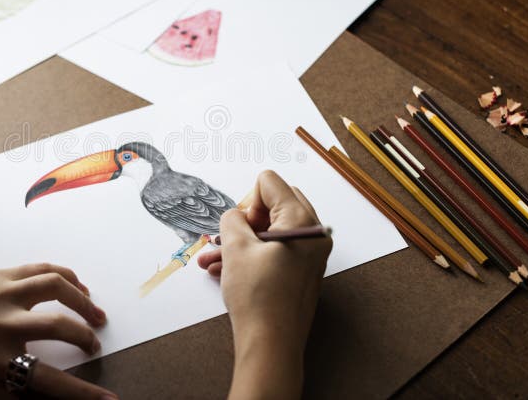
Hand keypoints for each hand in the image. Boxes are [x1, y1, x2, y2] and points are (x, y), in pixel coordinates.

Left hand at [0, 263, 116, 399]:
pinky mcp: (4, 274)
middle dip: (85, 337)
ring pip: (56, 287)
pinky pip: (44, 269)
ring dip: (83, 301)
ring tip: (96, 314)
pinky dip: (68, 277)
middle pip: (60, 327)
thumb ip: (8, 394)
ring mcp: (5, 294)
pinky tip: (78, 287)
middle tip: (94, 346)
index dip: (83, 394)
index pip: (50, 380)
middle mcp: (4, 324)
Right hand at [197, 170, 331, 398]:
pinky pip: (276, 250)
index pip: (270, 183)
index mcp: (302, 221)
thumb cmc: (258, 297)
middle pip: (276, 203)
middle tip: (232, 237)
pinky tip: (224, 270)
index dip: (247, 201)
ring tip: (214, 258)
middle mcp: (313, 234)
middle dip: (247, 218)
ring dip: (242, 240)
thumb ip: (233, 218)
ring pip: (272, 231)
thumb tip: (237, 216)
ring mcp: (311, 254)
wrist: (270, 344)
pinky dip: (252, 255)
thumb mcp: (235, 247)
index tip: (240, 226)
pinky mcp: (303, 272)